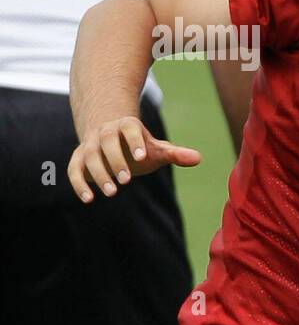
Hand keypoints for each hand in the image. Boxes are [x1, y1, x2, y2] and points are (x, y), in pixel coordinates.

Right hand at [68, 115, 201, 202]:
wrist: (111, 139)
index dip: (135, 140)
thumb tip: (198, 158)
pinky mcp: (79, 159)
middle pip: (106, 140)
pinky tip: (89, 199)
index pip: (130, 127)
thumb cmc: (139, 147)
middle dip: (115, 159)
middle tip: (126, 180)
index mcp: (127, 125)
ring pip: (89, 155)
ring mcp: (90, 145)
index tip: (144, 156)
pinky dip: (79, 183)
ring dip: (98, 173)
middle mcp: (105, 132)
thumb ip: (175, 154)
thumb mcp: (157, 149)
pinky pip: (74, 169)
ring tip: (112, 192)